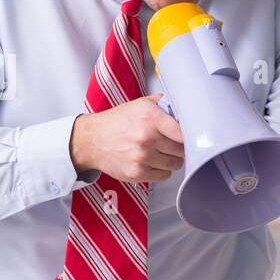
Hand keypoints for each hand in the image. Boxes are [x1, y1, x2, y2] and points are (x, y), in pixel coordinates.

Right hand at [69, 94, 183, 183]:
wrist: (91, 140)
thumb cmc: (116, 122)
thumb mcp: (140, 104)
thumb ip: (164, 104)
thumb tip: (186, 108)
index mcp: (150, 117)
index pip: (183, 132)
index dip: (188, 135)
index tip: (187, 136)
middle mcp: (146, 137)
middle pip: (181, 149)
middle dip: (178, 147)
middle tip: (170, 144)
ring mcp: (141, 157)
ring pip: (175, 164)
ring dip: (171, 159)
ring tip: (159, 152)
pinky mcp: (136, 173)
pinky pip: (163, 176)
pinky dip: (161, 170)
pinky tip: (151, 161)